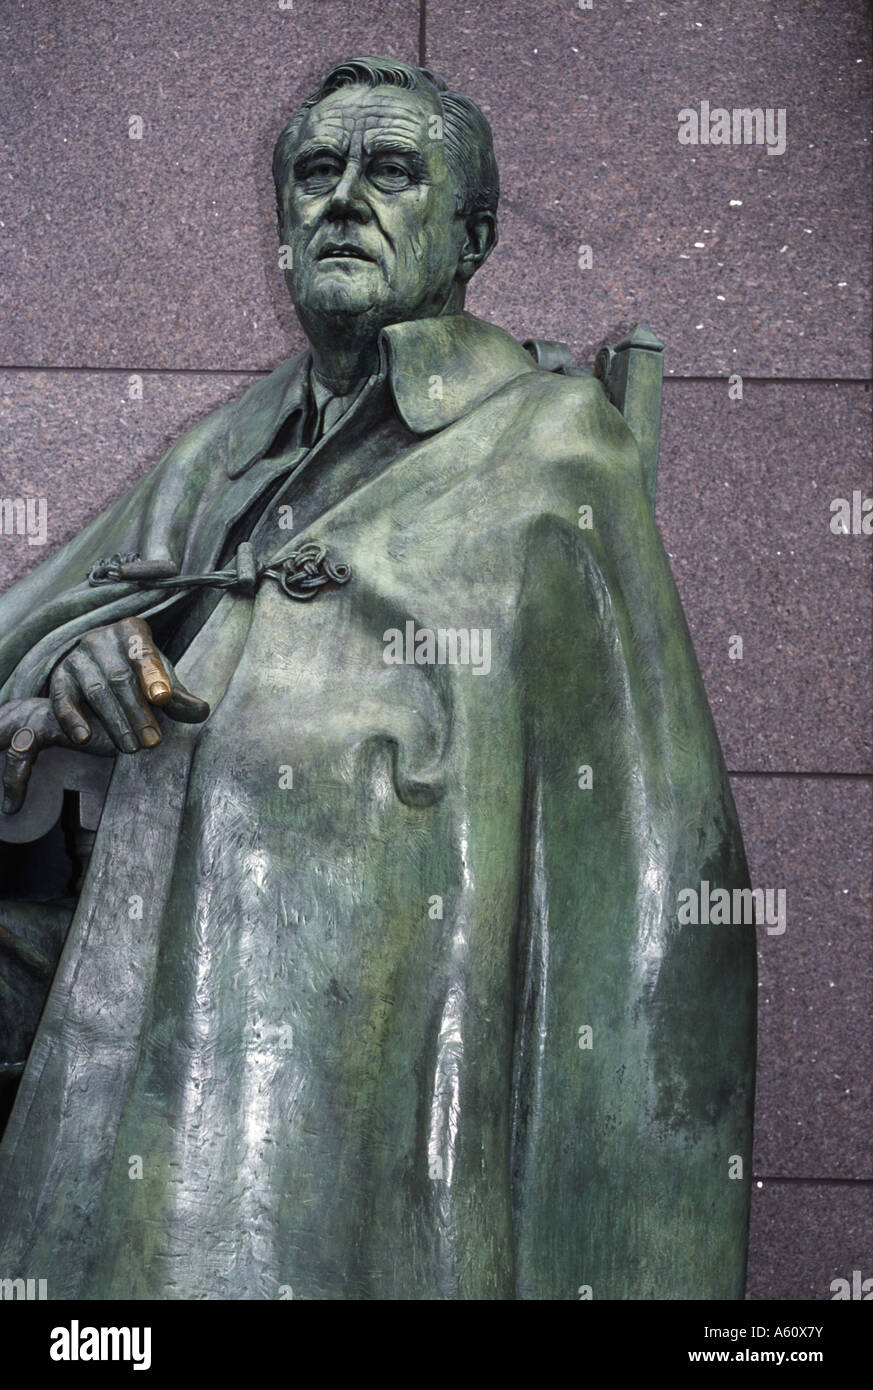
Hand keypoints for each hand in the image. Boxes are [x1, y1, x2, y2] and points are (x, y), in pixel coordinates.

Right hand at [0, 617, 209, 814]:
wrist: (97, 665)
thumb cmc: (138, 672)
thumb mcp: (161, 680)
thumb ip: (179, 697)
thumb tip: (201, 711)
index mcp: (132, 632)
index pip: (143, 653)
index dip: (153, 676)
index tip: (163, 699)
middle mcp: (101, 639)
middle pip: (120, 678)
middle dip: (138, 713)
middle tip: (153, 741)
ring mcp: (77, 657)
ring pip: (96, 691)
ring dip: (115, 722)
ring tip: (131, 747)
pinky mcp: (59, 676)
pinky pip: (62, 698)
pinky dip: (71, 718)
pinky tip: (84, 738)